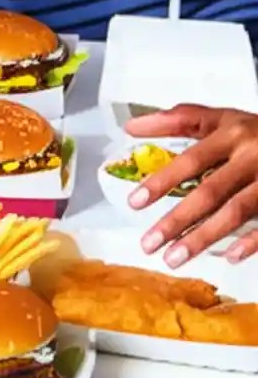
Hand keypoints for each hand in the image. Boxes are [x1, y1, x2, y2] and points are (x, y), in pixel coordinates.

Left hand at [125, 104, 257, 266]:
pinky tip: (230, 257)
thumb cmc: (257, 131)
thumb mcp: (223, 119)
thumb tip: (131, 126)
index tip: (134, 203)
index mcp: (232, 133)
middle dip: (177, 220)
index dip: (163, 181)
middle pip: (210, 191)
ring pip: (236, 211)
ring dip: (203, 238)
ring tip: (173, 258)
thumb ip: (179, 120)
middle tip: (148, 244)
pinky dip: (251, 241)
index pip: (191, 160)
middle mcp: (254, 155)